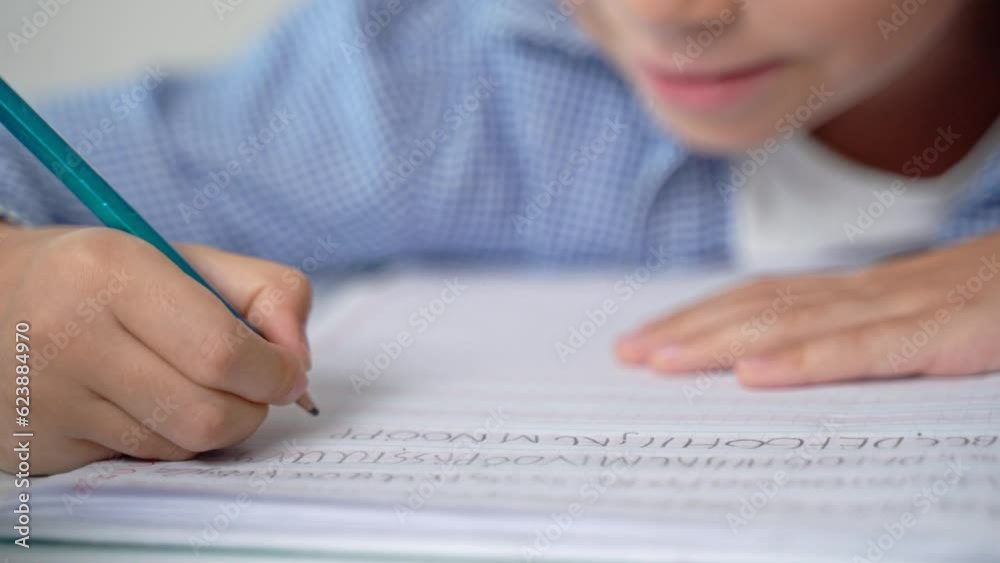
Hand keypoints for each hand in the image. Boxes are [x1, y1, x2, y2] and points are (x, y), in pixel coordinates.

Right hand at [0, 225, 311, 474]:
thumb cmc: (105, 276)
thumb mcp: (183, 257)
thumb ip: (265, 291)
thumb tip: (298, 358)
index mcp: (112, 272)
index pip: (222, 352)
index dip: (274, 371)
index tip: (289, 370)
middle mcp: (71, 337)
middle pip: (207, 414)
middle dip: (254, 407)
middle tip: (256, 387)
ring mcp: (50, 400)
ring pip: (179, 445)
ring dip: (215, 424)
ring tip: (201, 385)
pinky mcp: (42, 444)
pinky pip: (142, 459)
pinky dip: (169, 437)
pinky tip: (152, 402)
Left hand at [616, 232, 999, 386]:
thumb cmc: (993, 300)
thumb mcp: (917, 316)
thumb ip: (860, 332)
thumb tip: (789, 359)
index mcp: (859, 291)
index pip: (761, 299)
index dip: (699, 316)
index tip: (645, 339)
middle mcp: (866, 293)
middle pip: (759, 309)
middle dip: (688, 331)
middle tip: (627, 353)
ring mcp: (902, 309)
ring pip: (794, 324)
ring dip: (721, 343)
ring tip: (662, 361)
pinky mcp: (941, 334)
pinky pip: (863, 350)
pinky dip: (805, 362)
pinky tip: (755, 376)